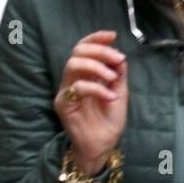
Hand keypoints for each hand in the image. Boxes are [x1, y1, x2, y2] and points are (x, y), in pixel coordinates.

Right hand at [54, 31, 127, 176]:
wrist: (103, 146)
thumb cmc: (108, 122)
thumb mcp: (119, 94)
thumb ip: (118, 75)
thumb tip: (120, 56)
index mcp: (86, 75)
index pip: (84, 48)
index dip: (96, 39)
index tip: (112, 35)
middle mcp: (73, 80)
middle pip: (77, 52)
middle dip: (100, 51)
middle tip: (118, 59)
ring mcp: (66, 91)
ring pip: (73, 65)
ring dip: (96, 67)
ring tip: (112, 79)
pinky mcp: (63, 104)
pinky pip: (77, 88)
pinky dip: (97, 89)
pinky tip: (110, 97)